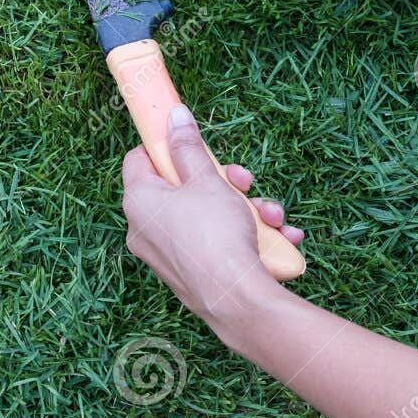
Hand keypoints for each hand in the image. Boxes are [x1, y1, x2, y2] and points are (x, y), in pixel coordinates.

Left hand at [121, 105, 303, 325]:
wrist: (237, 301)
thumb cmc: (216, 235)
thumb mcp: (206, 179)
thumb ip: (189, 146)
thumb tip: (174, 115)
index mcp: (138, 201)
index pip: (139, 158)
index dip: (165, 145)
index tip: (190, 140)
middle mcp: (145, 229)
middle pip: (181, 187)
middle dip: (222, 181)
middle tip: (243, 181)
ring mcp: (167, 254)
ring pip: (206, 215)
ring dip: (244, 209)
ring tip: (271, 215)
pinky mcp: (190, 274)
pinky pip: (215, 243)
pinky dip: (244, 236)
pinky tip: (279, 236)